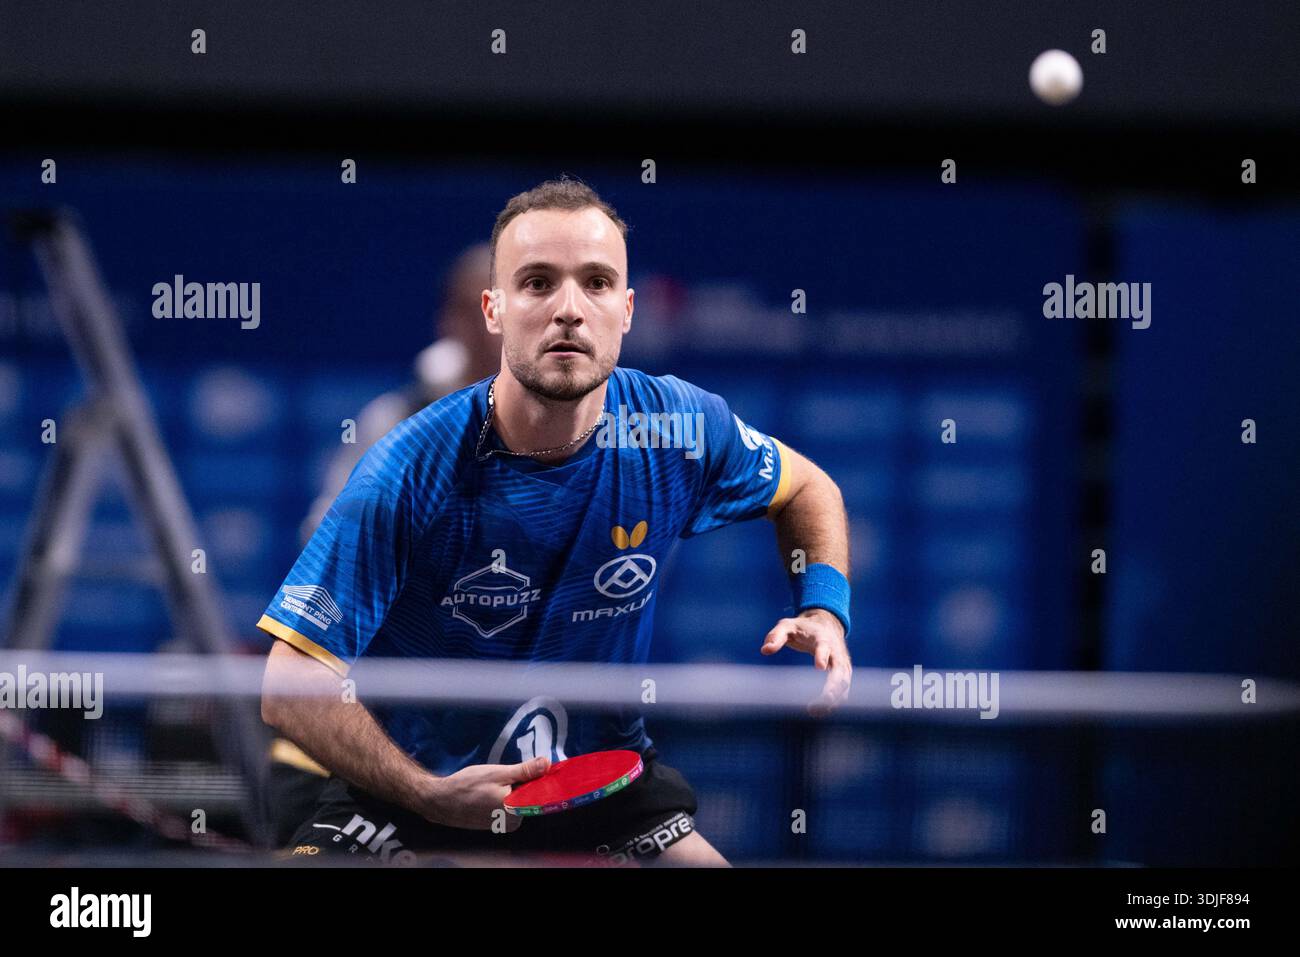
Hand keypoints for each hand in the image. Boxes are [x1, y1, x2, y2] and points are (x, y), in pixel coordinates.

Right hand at [423, 755, 550, 830]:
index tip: (541, 766)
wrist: (440, 800)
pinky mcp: (495, 823)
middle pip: (529, 797)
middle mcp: (512, 823)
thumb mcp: (498, 773)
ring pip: (517, 800)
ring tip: (494, 782)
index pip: (540, 794)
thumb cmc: (467, 786)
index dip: (541, 778)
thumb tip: (548, 764)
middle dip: (522, 783)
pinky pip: (508, 806)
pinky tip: (490, 790)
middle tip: (505, 774)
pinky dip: (504, 795)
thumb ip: (525, 771)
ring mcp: (503, 824)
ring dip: (512, 788)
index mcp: (515, 812)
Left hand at [761, 609, 851, 716]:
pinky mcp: (843, 673)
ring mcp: (842, 663)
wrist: (827, 625)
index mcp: (822, 637)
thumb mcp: (787, 626)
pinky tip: (822, 712)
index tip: (819, 667)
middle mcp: (836, 652)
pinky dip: (836, 701)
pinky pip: (843, 689)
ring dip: (834, 698)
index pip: (824, 646)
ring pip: (844, 683)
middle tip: (824, 699)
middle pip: (840, 670)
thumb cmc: (803, 628)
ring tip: (815, 711)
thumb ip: (776, 636)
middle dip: (833, 685)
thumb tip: (765, 650)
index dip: (822, 655)